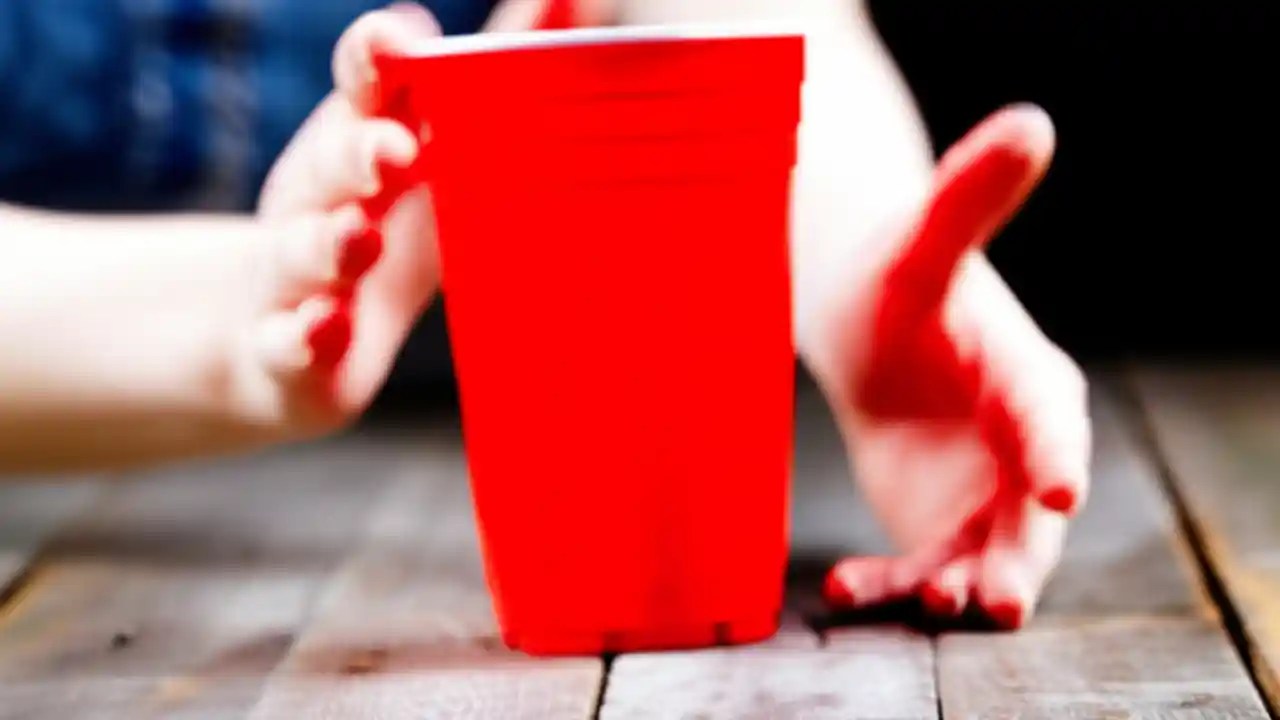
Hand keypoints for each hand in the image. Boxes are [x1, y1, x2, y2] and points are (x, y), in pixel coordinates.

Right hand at [242, 2, 558, 435]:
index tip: (397, 40)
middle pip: (330, 164)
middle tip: (396, 150)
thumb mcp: (437, 163)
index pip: (361, 86)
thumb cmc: (380, 235)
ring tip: (359, 236)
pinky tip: (324, 328)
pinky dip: (302, 336)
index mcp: (363, 144)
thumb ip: (494, 87)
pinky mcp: (286, 353)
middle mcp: (323, 201)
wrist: (276, 345)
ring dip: (328, 242)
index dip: (373, 59)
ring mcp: (296, 277)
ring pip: (301, 252)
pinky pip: (286, 343)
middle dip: (358, 152)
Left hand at [809, 105, 1090, 628]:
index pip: (1051, 418)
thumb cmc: (898, 274)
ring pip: (982, 556)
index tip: (1056, 490)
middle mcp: (1019, 447)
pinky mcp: (937, 524)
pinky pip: (924, 567)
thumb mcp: (923, 241)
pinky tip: (846, 590)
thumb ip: (969, 197)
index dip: (1055, 452)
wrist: (863, 321)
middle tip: (999, 600)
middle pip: (1032, 515)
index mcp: (1028, 377)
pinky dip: (893, 585)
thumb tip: (1032, 122)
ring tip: (923, 605)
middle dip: (1021, 559)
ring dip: (958, 589)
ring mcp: (980, 494)